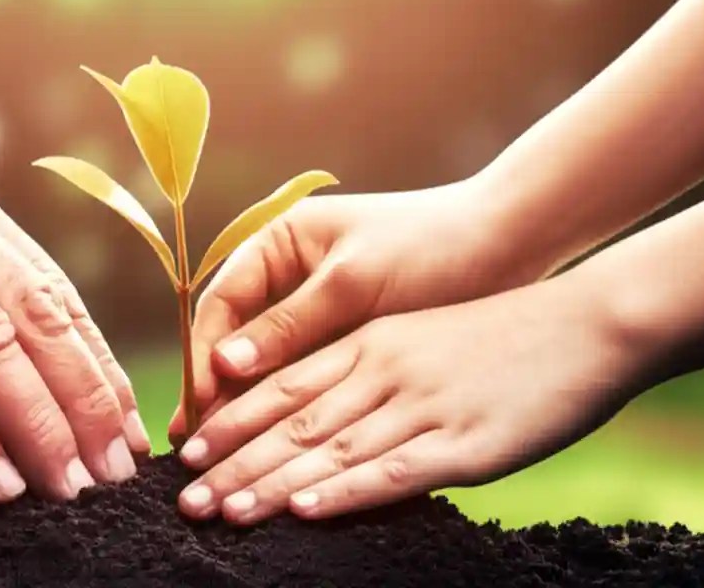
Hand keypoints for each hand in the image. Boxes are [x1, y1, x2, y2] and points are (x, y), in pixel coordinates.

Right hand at [170, 179, 548, 440]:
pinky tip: (271, 451)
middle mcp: (285, 277)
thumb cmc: (431, 246)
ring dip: (244, 411)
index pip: (222, 302)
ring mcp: (312, 312)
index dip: (203, 354)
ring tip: (220, 461)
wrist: (510, 246)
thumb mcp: (354, 283)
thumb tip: (223, 366)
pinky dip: (286, 414)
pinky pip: (302, 381)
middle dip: (214, 393)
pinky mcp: (342, 343)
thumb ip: (290, 324)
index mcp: (277, 242)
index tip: (199, 402)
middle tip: (192, 449)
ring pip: (264, 367)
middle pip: (233, 340)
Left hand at [175, 278, 638, 523]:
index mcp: (369, 341)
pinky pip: (395, 470)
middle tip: (184, 496)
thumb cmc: (499, 332)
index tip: (188, 450)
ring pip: (332, 449)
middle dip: (234, 461)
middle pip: (292, 422)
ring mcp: (423, 406)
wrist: (587, 322)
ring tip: (223, 510)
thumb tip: (317, 412)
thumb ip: (366, 367)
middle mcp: (384, 370)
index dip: (231, 419)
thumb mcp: (417, 335)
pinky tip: (306, 509)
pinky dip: (347, 491)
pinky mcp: (466, 443)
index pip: (283, 384)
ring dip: (272, 483)